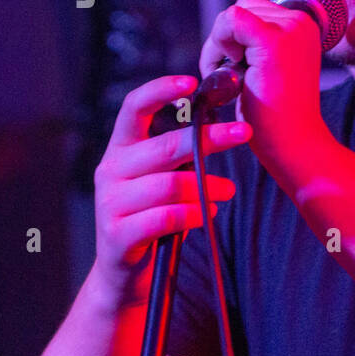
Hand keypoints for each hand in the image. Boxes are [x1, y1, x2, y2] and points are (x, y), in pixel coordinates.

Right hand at [92, 74, 251, 307]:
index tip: (190, 81)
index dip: (160, 90)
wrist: (124, 274)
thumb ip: (179, 156)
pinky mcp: (118, 234)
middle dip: (210, 138)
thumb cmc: (152, 218)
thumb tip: (221, 126)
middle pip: (166, 147)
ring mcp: (111, 203)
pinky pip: (168, 217)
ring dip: (207, 187)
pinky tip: (208, 215)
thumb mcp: (161, 180)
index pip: (134, 108)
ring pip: (171, 185)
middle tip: (244, 133)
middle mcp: (110, 171)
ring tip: (227, 191)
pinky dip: (195, 214)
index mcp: (120, 150)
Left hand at [198, 0, 331, 172]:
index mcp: (302, 28)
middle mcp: (300, 22)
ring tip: (231, 79)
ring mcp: (289, 30)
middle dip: (225, 40)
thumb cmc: (278, 116)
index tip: (237, 69)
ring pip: (232, 14)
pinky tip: (231, 71)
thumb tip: (227, 25)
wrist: (295, 144)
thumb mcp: (268, 68)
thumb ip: (256, 43)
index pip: (254, 10)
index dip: (235, 37)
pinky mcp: (273, 41)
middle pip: (242, 7)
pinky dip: (219, 44)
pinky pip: (231, 20)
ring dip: (220, 45)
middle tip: (229, 76)